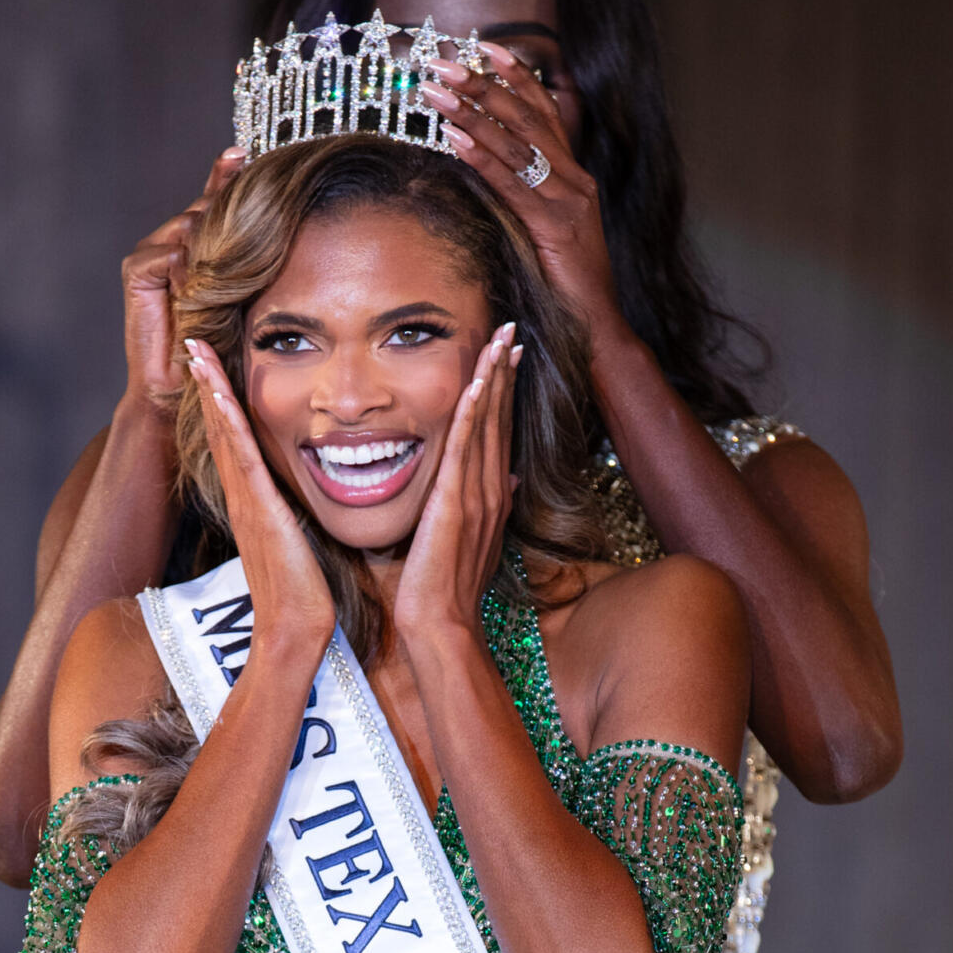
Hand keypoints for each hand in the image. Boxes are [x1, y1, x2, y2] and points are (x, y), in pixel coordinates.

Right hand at [121, 148, 247, 406]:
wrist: (180, 388)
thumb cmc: (218, 349)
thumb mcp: (244, 299)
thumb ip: (249, 263)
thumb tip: (279, 225)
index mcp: (199, 247)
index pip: (215, 200)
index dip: (225, 175)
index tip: (244, 153)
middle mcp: (174, 244)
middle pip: (203, 208)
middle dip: (225, 207)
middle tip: (247, 199)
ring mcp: (153, 255)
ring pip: (188, 227)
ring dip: (209, 242)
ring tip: (226, 262)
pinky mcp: (138, 273)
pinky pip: (166, 253)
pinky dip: (183, 266)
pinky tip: (193, 283)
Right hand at [185, 341, 333, 656]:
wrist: (294, 631)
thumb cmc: (303, 596)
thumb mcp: (296, 545)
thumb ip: (293, 521)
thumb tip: (299, 508)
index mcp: (253, 503)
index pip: (233, 442)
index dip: (222, 402)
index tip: (212, 366)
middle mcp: (242, 497)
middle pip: (220, 429)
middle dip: (206, 384)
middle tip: (192, 340)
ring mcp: (247, 501)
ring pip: (224, 434)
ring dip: (209, 390)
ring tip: (196, 349)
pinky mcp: (259, 509)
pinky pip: (240, 455)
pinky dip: (226, 421)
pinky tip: (217, 391)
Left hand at [395, 324, 520, 648]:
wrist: (442, 622)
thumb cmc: (449, 590)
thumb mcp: (476, 542)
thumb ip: (490, 507)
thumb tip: (508, 481)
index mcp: (493, 497)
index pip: (500, 433)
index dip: (505, 392)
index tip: (508, 358)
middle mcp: (492, 490)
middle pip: (500, 418)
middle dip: (505, 371)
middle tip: (510, 330)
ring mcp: (476, 494)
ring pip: (488, 424)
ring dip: (493, 378)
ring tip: (500, 338)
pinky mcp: (455, 500)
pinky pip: (466, 445)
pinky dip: (473, 409)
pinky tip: (478, 378)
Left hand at [419, 46, 619, 328]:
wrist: (596, 326)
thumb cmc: (564, 284)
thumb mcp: (542, 231)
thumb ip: (522, 197)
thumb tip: (479, 167)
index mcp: (574, 177)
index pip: (545, 111)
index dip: (516, 75)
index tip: (483, 46)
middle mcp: (575, 181)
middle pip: (527, 117)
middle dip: (484, 84)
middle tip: (443, 60)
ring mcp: (569, 202)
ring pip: (517, 145)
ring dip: (473, 113)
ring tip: (436, 90)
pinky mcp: (556, 228)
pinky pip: (513, 185)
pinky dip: (483, 158)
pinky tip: (456, 138)